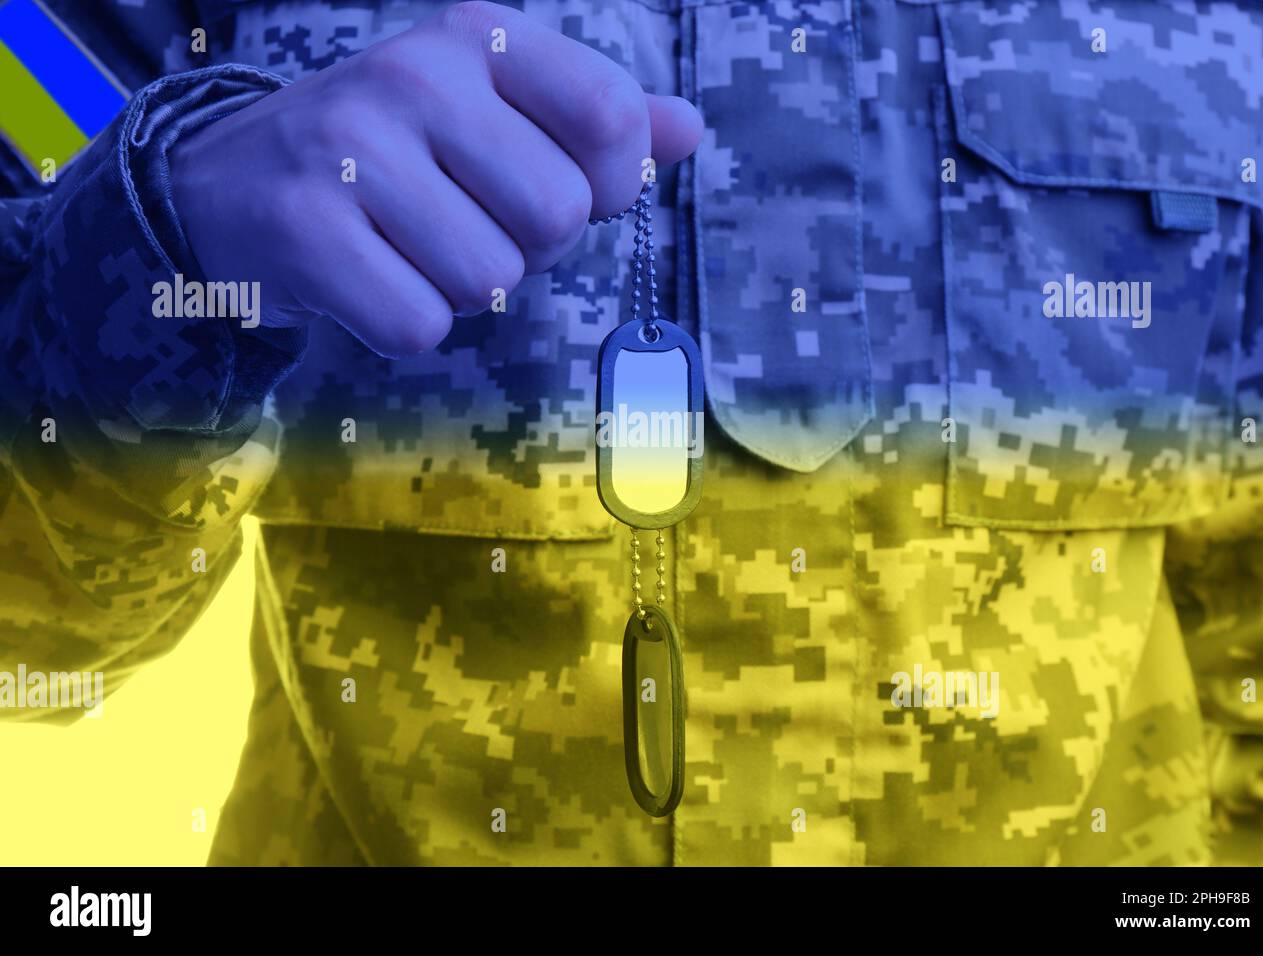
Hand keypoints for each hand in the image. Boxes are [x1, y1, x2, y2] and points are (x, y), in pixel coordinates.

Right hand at [170, 1, 702, 356]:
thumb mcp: (489, 111)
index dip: (615, 184)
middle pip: (558, 216)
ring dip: (461, 290)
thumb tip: (688, 130)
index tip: (571, 192)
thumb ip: (590, 120)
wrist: (228, 185)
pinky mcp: (304, 228)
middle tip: (464, 224)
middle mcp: (414, 77)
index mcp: (475, 39)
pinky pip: (420, 324)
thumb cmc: (390, 153)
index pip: (611, 117)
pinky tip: (369, 278)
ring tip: (408, 248)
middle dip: (526, 248)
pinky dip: (404, 323)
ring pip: (489, 280)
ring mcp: (350, 148)